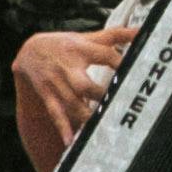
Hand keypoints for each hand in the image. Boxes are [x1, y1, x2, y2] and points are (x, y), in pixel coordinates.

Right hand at [11, 24, 130, 140]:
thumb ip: (116, 35)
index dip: (119, 62)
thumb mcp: (88, 37)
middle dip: (98, 95)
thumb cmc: (66, 45)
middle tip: (115, 105)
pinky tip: (70, 140)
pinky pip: (55, 112)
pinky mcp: (48, 95)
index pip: (104, 55)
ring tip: (100, 127)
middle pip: (83, 83)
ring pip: (71, 103)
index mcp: (81, 50)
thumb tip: (141, 31)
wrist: (29, 51)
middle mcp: (68, 67)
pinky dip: (62, 127)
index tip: (134, 72)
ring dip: (85, 116)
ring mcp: (57, 83)